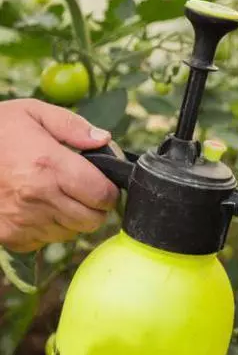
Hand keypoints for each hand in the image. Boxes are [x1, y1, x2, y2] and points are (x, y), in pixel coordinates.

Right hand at [0, 99, 118, 252]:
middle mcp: (38, 197)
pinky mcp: (11, 236)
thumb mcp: (32, 113)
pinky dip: (49, 228)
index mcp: (49, 165)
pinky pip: (46, 241)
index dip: (109, 189)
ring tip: (57, 195)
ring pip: (72, 232)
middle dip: (96, 206)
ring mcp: (23, 220)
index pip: (103, 195)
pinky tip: (37, 207)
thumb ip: (72, 126)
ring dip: (73, 218)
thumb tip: (104, 139)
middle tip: (84, 190)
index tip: (103, 181)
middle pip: (93, 220)